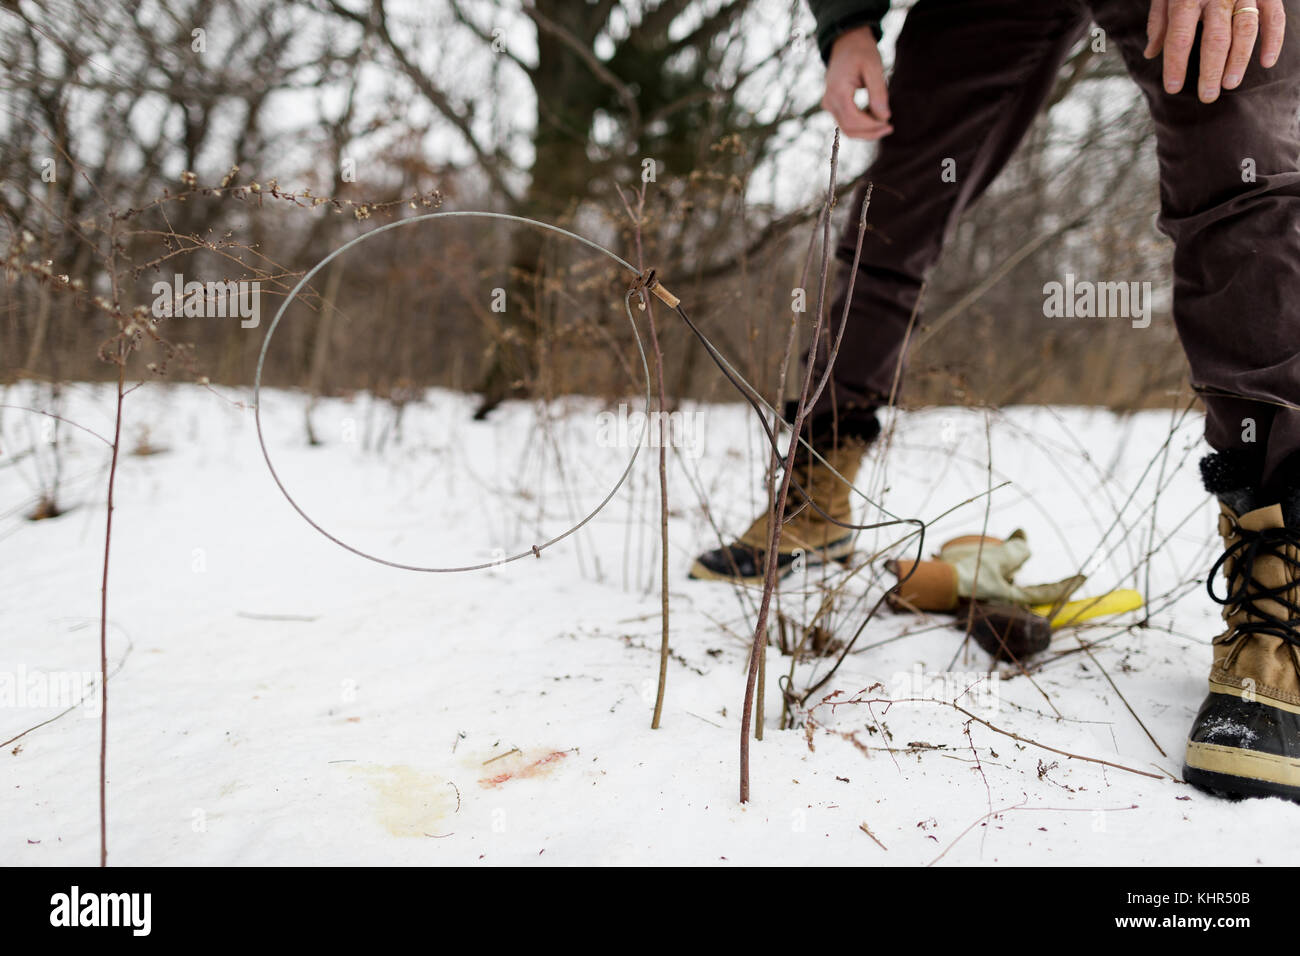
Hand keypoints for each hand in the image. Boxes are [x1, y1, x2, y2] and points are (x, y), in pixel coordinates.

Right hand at [821, 24, 892, 139]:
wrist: (847, 42)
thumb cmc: (861, 51)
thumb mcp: (874, 67)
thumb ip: (879, 92)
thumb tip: (884, 117)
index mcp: (837, 90)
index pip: (853, 119)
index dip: (871, 126)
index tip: (888, 123)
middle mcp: (829, 100)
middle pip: (849, 128)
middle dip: (870, 132)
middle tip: (889, 127)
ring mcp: (828, 104)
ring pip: (846, 128)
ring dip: (866, 130)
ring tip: (883, 121)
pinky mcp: (832, 105)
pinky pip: (845, 121)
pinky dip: (861, 124)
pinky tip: (874, 115)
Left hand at [1144, 0, 1285, 101]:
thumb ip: (1159, 21)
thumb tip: (1151, 53)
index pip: (1180, 37)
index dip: (1175, 64)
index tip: (1173, 88)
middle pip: (1215, 38)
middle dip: (1211, 70)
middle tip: (1207, 96)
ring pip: (1245, 30)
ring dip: (1239, 60)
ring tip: (1230, 84)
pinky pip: (1274, 16)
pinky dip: (1273, 39)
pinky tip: (1266, 62)